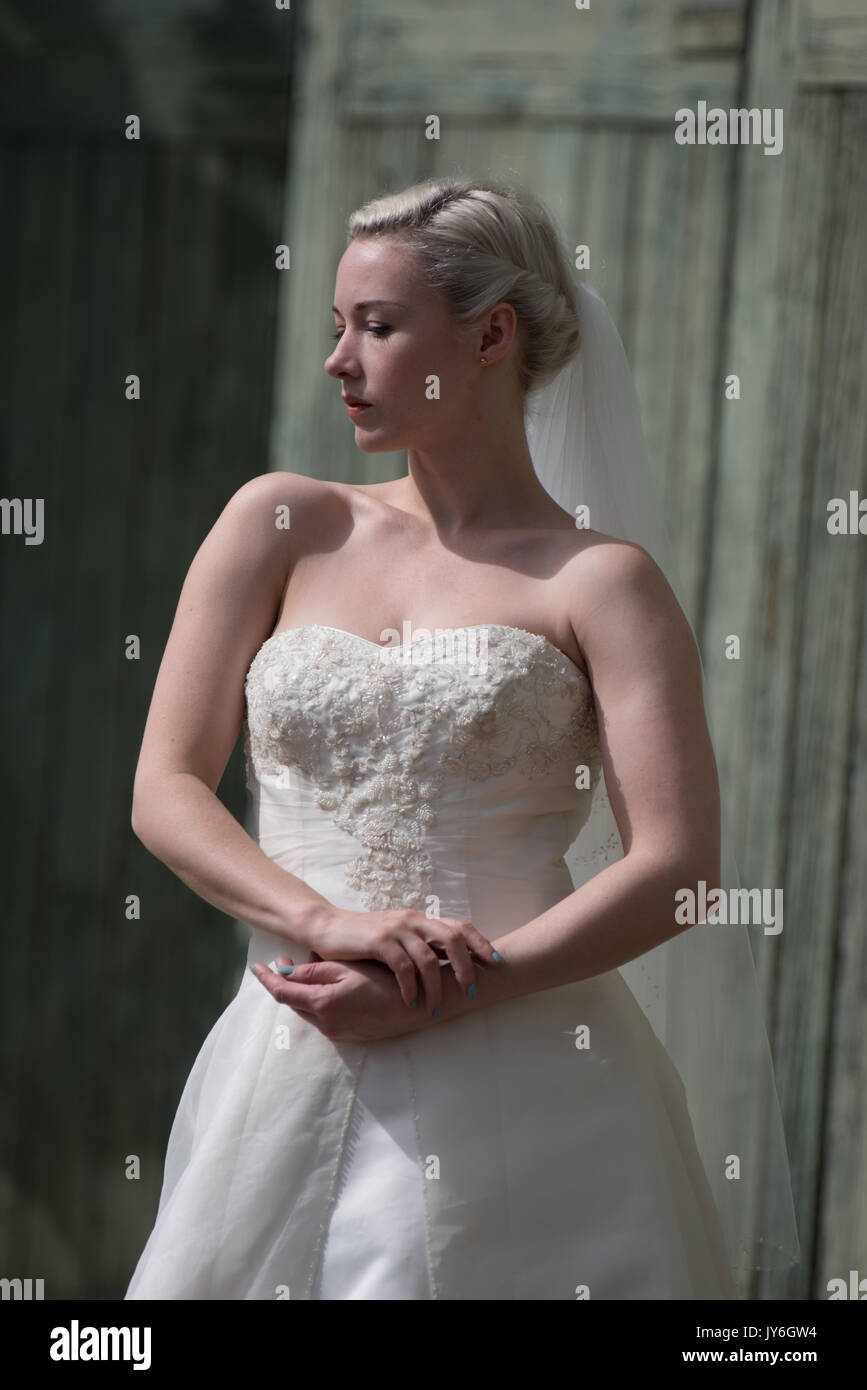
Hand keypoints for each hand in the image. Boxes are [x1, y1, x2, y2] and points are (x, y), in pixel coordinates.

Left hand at [250, 952, 441, 1041]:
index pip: (283, 992)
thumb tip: (285, 970)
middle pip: (294, 1002)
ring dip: (303, 991)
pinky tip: (329, 984)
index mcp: (322, 1004)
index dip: (267, 978)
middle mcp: (326, 1024)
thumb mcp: (347, 970)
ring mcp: (338, 1032)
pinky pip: (324, 1017)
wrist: (418, 1006)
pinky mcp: (350, 1036)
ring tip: (307, 967)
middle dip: (285, 983)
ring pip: (309, 1010)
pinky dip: (319, 1000)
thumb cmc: (386, 981)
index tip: (256, 966)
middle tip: (282, 960)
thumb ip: (314, 972)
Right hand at [309, 906, 499, 1014]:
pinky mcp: (379, 941)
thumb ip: (420, 944)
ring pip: (428, 959)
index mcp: (421, 918)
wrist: (327, 927)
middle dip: (466, 968)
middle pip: (452, 940)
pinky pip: (403, 967)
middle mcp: (413, 919)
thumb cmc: (364, 937)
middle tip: (470, 991)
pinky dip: (410, 987)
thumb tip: (449, 964)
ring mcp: (397, 929)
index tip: (497, 964)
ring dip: (436, 987)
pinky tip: (410, 1002)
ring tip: (436, 1008)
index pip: (460, 927)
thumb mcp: (398, 937)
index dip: (481, 944)